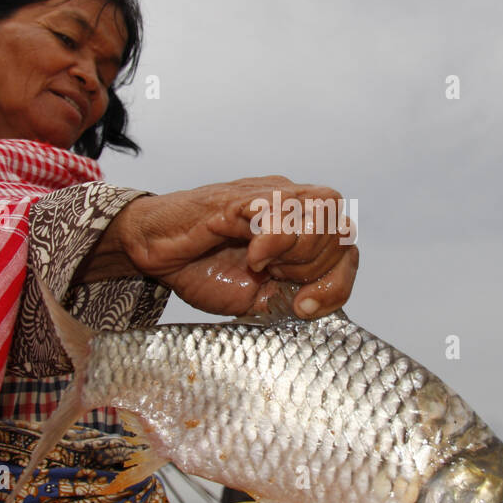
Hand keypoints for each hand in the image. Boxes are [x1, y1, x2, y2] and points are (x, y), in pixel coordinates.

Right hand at [83, 176, 357, 317]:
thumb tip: (318, 304)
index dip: (337, 282)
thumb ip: (291, 296)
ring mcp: (268, 196)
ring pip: (320, 208)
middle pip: (341, 225)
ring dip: (299, 250)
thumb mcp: (256, 297)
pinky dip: (273, 239)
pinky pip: (277, 207)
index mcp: (299, 228)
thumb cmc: (202, 269)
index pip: (347, 246)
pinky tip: (252, 258)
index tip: (305, 306)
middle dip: (317, 266)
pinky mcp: (241, 198)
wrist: (155, 253)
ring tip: (265, 266)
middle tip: (279, 280)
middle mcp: (290, 204)